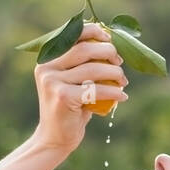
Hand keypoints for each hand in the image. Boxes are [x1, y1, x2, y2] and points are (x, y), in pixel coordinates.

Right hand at [32, 22, 127, 152]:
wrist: (55, 137)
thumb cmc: (70, 107)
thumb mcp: (74, 81)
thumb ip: (85, 63)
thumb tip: (111, 44)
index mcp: (48, 58)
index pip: (73, 34)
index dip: (95, 32)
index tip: (110, 39)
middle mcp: (46, 67)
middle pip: (85, 50)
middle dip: (109, 53)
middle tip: (120, 64)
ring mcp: (52, 82)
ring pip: (93, 69)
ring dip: (115, 74)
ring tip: (123, 82)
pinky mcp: (62, 97)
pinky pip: (95, 90)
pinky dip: (114, 92)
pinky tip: (122, 96)